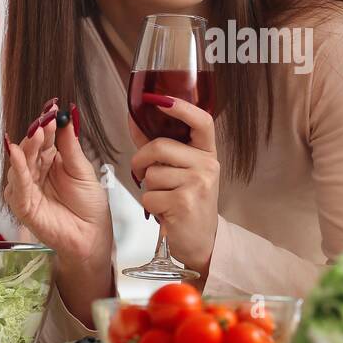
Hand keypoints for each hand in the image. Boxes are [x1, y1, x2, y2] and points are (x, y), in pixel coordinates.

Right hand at [4, 102, 112, 268]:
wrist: (92, 236)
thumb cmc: (89, 207)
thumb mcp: (83, 170)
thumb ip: (70, 145)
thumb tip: (66, 117)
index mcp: (51, 161)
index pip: (44, 139)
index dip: (47, 124)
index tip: (52, 108)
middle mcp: (36, 172)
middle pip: (30, 149)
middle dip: (36, 133)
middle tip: (44, 120)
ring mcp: (27, 188)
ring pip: (21, 164)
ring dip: (26, 148)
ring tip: (35, 134)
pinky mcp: (22, 205)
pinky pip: (17, 186)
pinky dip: (17, 171)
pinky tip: (18, 156)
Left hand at [128, 96, 219, 275]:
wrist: (200, 242)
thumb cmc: (187, 204)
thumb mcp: (180, 172)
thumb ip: (159, 146)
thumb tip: (134, 119)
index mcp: (207, 153)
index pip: (202, 121)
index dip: (181, 107)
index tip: (159, 99)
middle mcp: (208, 165)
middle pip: (159, 146)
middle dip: (141, 160)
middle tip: (142, 173)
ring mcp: (198, 183)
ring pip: (151, 173)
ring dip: (147, 187)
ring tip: (164, 197)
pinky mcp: (184, 203)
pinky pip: (149, 194)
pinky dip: (150, 205)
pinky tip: (164, 211)